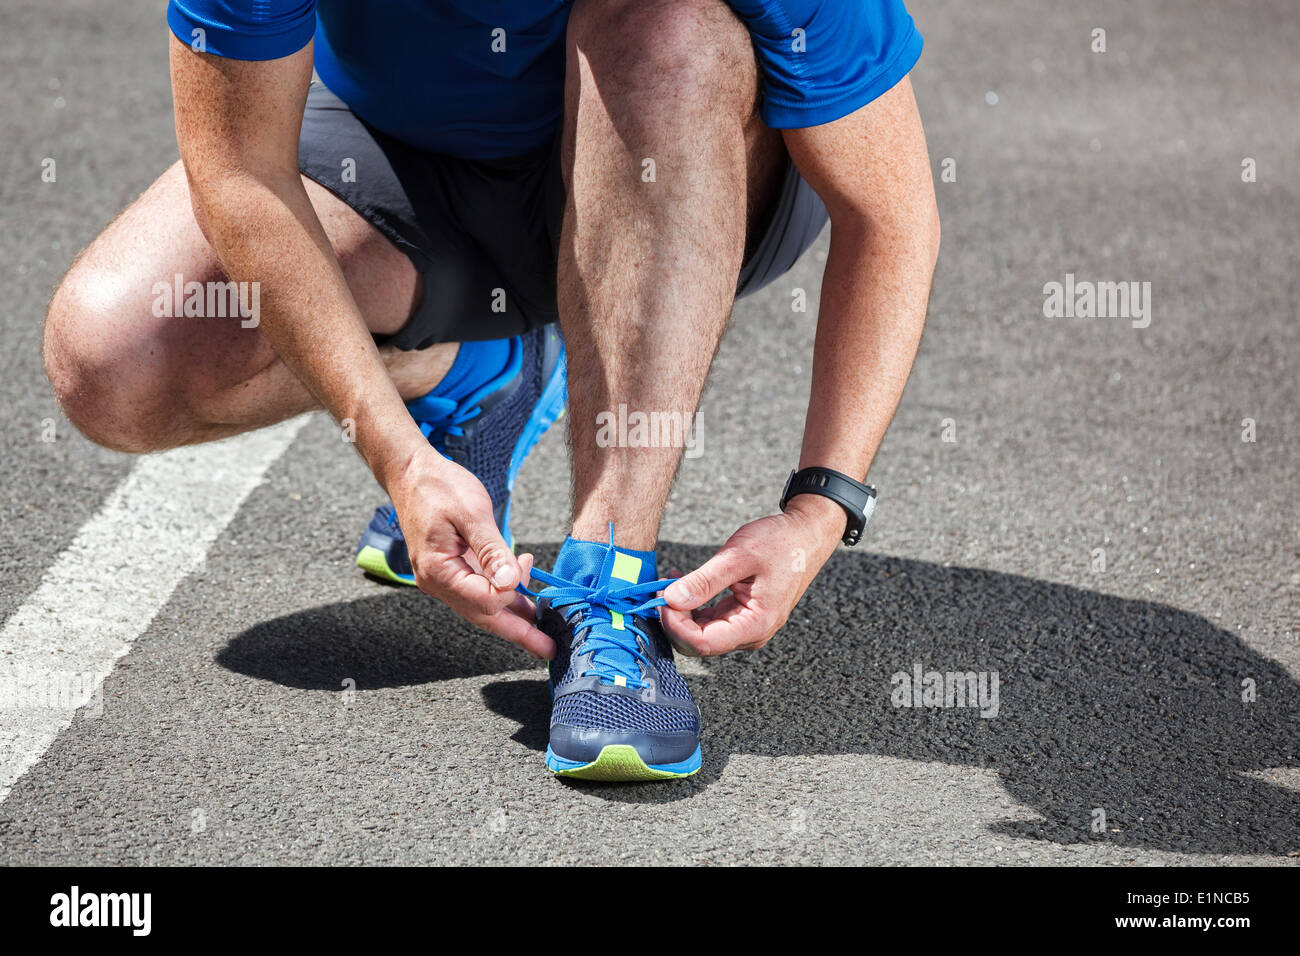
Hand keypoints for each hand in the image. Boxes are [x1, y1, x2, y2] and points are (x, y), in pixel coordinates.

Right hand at [386, 443, 553, 657]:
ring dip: (513, 617)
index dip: (511, 590)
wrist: (410, 471)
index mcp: (439, 571)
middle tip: (547, 649)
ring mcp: (443, 579)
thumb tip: (510, 582)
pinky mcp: (451, 570)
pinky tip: (523, 599)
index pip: (485, 600)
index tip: (525, 563)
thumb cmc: (438, 486)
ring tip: (542, 630)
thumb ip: (492, 550)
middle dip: (519, 632)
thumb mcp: (471, 512)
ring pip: (482, 607)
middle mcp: (438, 583)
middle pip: (484, 616)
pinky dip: (502, 597)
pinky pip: (479, 592)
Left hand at [660, 495, 844, 654]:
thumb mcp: (738, 556)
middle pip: (699, 643)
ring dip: (681, 612)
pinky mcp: (741, 616)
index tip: (661, 599)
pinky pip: (709, 621)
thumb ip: (704, 581)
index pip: (702, 644)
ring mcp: (746, 627)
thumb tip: (671, 599)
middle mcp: (751, 633)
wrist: (807, 536)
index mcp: (755, 625)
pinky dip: (692, 606)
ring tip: (671, 582)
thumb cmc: (781, 543)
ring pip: (701, 634)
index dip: (674, 625)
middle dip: (675, 619)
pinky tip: (684, 584)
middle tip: (662, 588)